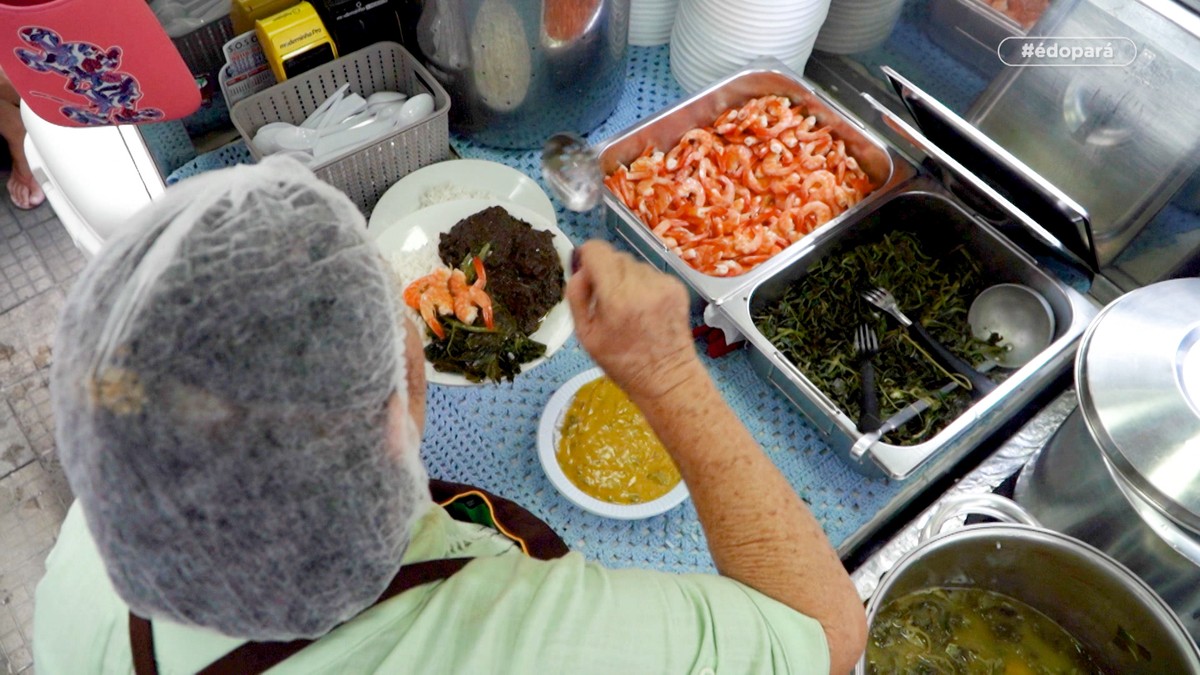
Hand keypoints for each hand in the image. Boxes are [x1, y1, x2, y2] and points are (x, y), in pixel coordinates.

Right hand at [565, 240, 700, 401]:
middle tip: (607, 299)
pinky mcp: (677, 287)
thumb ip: (576, 295)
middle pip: (615, 256)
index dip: (587, 256)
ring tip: (629, 307)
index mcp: (616, 297)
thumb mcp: (584, 334)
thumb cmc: (621, 361)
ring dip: (626, 279)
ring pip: (634, 264)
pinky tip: (645, 309)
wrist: (666, 377)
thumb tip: (580, 269)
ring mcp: (663, 284)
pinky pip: (651, 274)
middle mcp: (642, 285)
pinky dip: (644, 286)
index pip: (597, 250)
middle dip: (607, 272)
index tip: (587, 271)